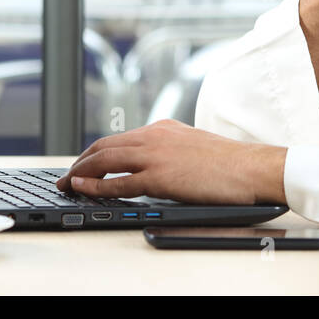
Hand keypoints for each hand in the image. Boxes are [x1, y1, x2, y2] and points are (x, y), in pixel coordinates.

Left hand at [54, 119, 287, 205]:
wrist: (252, 167)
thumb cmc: (230, 163)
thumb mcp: (193, 146)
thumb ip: (171, 150)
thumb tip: (155, 167)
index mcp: (163, 127)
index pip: (118, 138)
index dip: (95, 152)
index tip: (82, 164)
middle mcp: (155, 135)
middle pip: (104, 146)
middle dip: (80, 162)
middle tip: (66, 177)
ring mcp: (156, 154)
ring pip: (105, 160)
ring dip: (81, 173)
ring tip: (66, 184)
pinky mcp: (160, 176)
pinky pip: (118, 182)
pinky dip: (96, 186)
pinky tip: (83, 190)